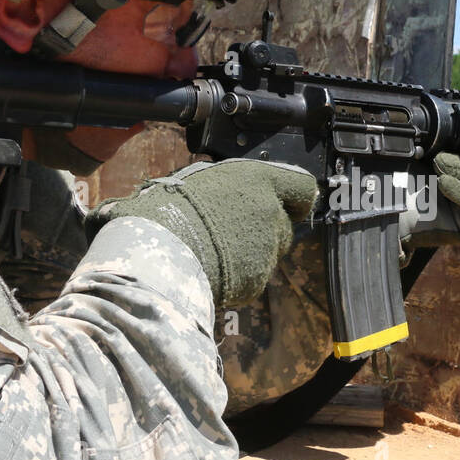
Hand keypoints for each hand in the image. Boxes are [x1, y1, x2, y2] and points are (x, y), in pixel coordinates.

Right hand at [89, 159, 317, 306]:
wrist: (158, 249)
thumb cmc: (169, 209)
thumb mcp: (202, 181)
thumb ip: (231, 189)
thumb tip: (231, 194)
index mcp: (258, 179)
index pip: (301, 187)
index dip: (295, 198)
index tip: (289, 204)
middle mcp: (270, 211)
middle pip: (285, 225)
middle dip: (266, 230)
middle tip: (233, 232)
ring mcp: (267, 248)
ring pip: (269, 254)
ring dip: (251, 254)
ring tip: (215, 251)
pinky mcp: (256, 279)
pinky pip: (252, 278)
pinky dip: (238, 277)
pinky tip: (212, 269)